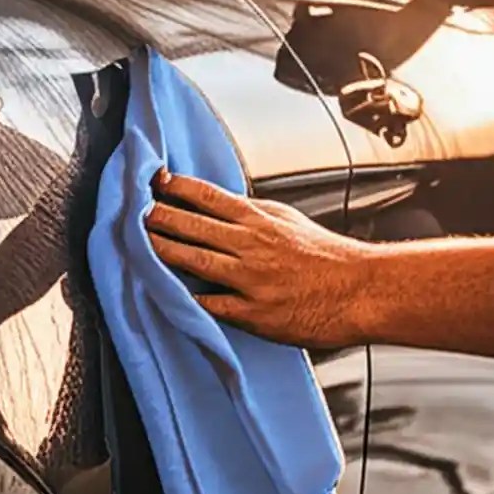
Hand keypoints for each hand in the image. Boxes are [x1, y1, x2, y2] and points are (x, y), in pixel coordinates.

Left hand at [145, 169, 375, 349]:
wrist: (360, 290)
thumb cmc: (326, 257)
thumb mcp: (287, 221)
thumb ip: (252, 214)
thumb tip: (219, 203)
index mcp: (259, 221)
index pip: (209, 196)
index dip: (177, 187)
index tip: (155, 180)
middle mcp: (251, 246)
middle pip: (193, 226)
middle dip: (159, 216)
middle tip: (133, 211)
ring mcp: (250, 280)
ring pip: (194, 261)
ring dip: (162, 250)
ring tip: (139, 243)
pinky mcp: (253, 313)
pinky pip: (211, 304)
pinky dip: (188, 297)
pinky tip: (165, 293)